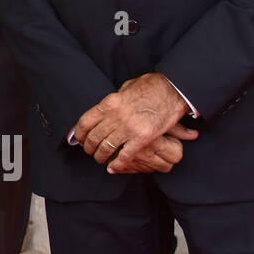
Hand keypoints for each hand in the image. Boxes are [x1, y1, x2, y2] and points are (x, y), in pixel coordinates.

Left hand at [74, 73, 198, 172]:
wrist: (175, 90)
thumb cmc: (152, 86)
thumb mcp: (126, 88)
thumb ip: (115, 100)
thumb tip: (106, 108)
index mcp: (109, 103)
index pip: (85, 122)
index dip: (79, 134)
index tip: (79, 139)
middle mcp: (116, 116)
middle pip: (94, 137)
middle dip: (89, 148)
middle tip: (90, 151)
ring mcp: (129, 128)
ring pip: (107, 148)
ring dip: (101, 156)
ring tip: (101, 159)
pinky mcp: (143, 138)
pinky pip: (125, 155)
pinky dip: (118, 164)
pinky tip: (114, 167)